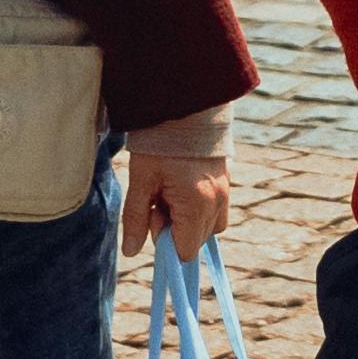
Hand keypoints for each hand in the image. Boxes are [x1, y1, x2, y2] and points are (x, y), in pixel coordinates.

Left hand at [119, 153, 235, 258]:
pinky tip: (183, 187)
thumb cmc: (159, 144)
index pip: (186, 251)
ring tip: (172, 193)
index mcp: (196, 205)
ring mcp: (225, 193)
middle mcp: (217, 203)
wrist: (185, 106)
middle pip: (197, 241)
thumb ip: (136, 218)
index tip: (154, 217)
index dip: (166, 243)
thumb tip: (131, 252)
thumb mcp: (142, 180)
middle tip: (160, 200)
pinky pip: (216, 211)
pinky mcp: (227, 183)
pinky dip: (199, 208)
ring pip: (209, 227)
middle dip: (176, 230)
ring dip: (189, 220)